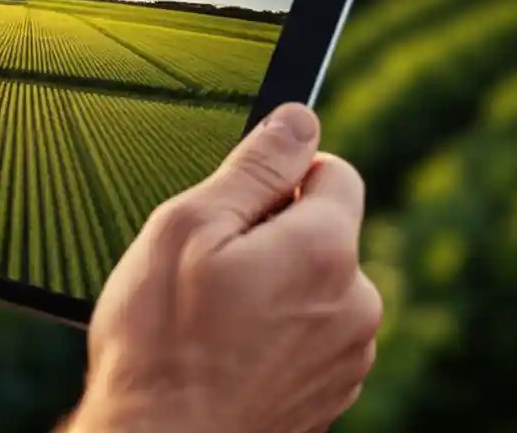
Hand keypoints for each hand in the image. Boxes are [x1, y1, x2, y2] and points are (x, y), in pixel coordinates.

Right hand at [70, 104, 380, 432]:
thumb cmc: (160, 341)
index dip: (281, 175)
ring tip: (211, 322)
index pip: (333, 170)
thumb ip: (255, 167)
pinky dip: (275, 337)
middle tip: (208, 271)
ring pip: (315, 289)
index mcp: (327, 250)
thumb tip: (300, 119)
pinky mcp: (330, 397)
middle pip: (324, 234)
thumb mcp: (190, 227)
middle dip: (274, 237)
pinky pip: (308, 339)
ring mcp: (347, 358)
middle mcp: (357, 305)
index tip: (235, 205)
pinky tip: (225, 356)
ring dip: (274, 290)